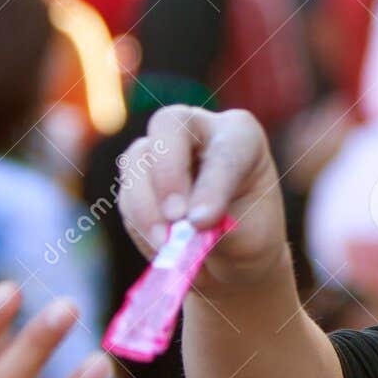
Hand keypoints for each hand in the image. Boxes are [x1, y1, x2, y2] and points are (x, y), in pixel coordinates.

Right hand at [117, 106, 290, 296]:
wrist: (230, 253)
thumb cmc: (248, 235)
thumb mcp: (251, 234)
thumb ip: (220, 227)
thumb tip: (184, 225)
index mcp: (240, 135)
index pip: (223, 148)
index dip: (211, 185)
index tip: (202, 221)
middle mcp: (199, 131)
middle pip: (168, 124)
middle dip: (167, 172)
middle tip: (175, 217)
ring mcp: (161, 150)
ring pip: (137, 161)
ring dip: (146, 207)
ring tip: (166, 244)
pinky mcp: (137, 179)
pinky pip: (126, 196)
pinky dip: (140, 224)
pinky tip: (160, 246)